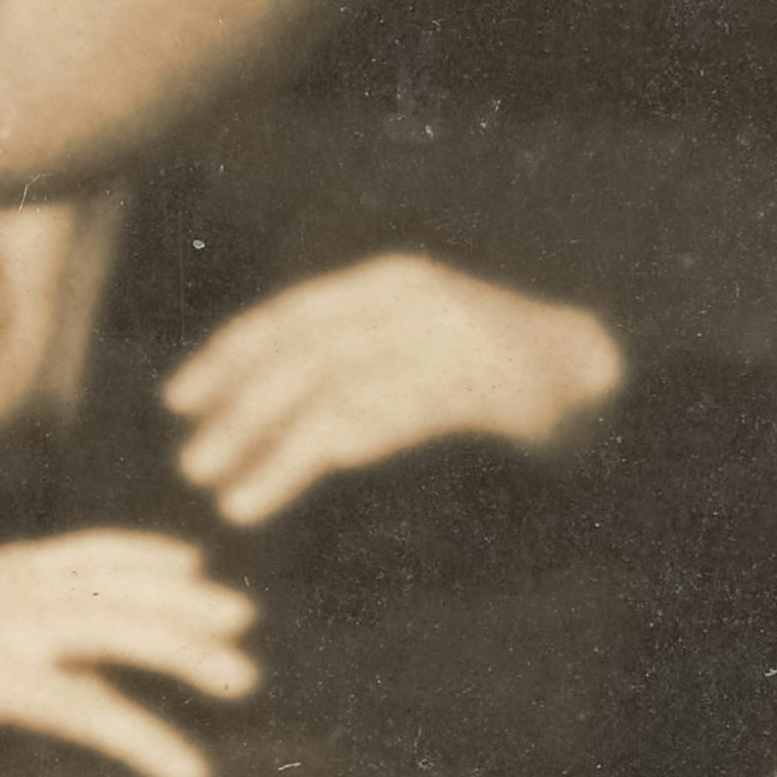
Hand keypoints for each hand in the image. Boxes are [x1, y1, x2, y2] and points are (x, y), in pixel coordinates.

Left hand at [0, 527, 251, 776]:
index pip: (75, 705)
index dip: (139, 739)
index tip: (195, 775)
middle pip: (106, 622)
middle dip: (178, 647)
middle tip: (244, 680)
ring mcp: (5, 577)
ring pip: (106, 577)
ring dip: (175, 595)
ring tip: (242, 622)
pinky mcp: (8, 560)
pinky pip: (83, 546)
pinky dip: (135, 549)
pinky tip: (191, 564)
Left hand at [161, 253, 622, 521]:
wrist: (598, 369)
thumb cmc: (497, 369)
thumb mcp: (415, 342)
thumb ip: (352, 356)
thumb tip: (264, 402)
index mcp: (387, 282)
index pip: (288, 314)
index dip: (227, 355)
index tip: (178, 398)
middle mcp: (404, 301)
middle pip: (297, 356)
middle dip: (236, 410)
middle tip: (190, 461)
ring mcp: (436, 339)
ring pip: (326, 394)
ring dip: (267, 448)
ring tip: (222, 494)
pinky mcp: (465, 385)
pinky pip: (372, 422)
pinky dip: (316, 457)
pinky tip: (279, 487)